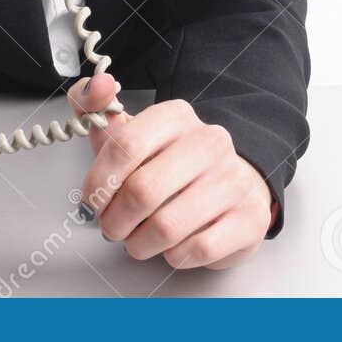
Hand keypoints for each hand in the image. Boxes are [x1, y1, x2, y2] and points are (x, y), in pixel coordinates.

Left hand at [68, 73, 273, 269]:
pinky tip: (175, 245)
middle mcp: (209, 142)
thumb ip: (98, 109)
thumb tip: (95, 85)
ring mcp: (233, 180)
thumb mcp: (131, 136)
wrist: (234, 187)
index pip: (126, 145)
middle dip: (115, 221)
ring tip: (139, 239)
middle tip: (112, 228)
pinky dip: (175, 256)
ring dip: (140, 243)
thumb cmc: (172, 167)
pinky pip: (197, 249)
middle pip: (142, 191)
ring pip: (166, 227)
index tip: (91, 200)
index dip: (98, 182)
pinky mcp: (250, 218)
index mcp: (176, 116)